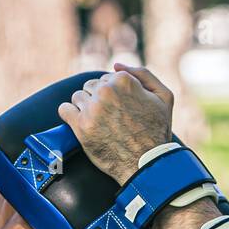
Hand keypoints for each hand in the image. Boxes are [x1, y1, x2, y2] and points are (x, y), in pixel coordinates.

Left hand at [57, 63, 173, 184]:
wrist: (147, 164)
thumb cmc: (157, 131)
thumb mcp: (164, 97)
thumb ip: (143, 74)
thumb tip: (116, 64)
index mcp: (124, 80)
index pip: (106, 79)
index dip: (114, 94)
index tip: (120, 110)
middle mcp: (106, 91)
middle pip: (90, 86)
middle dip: (98, 99)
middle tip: (110, 118)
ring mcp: (92, 108)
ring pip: (77, 97)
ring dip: (85, 108)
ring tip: (98, 123)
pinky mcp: (81, 125)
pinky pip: (64, 109)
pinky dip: (69, 115)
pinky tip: (80, 123)